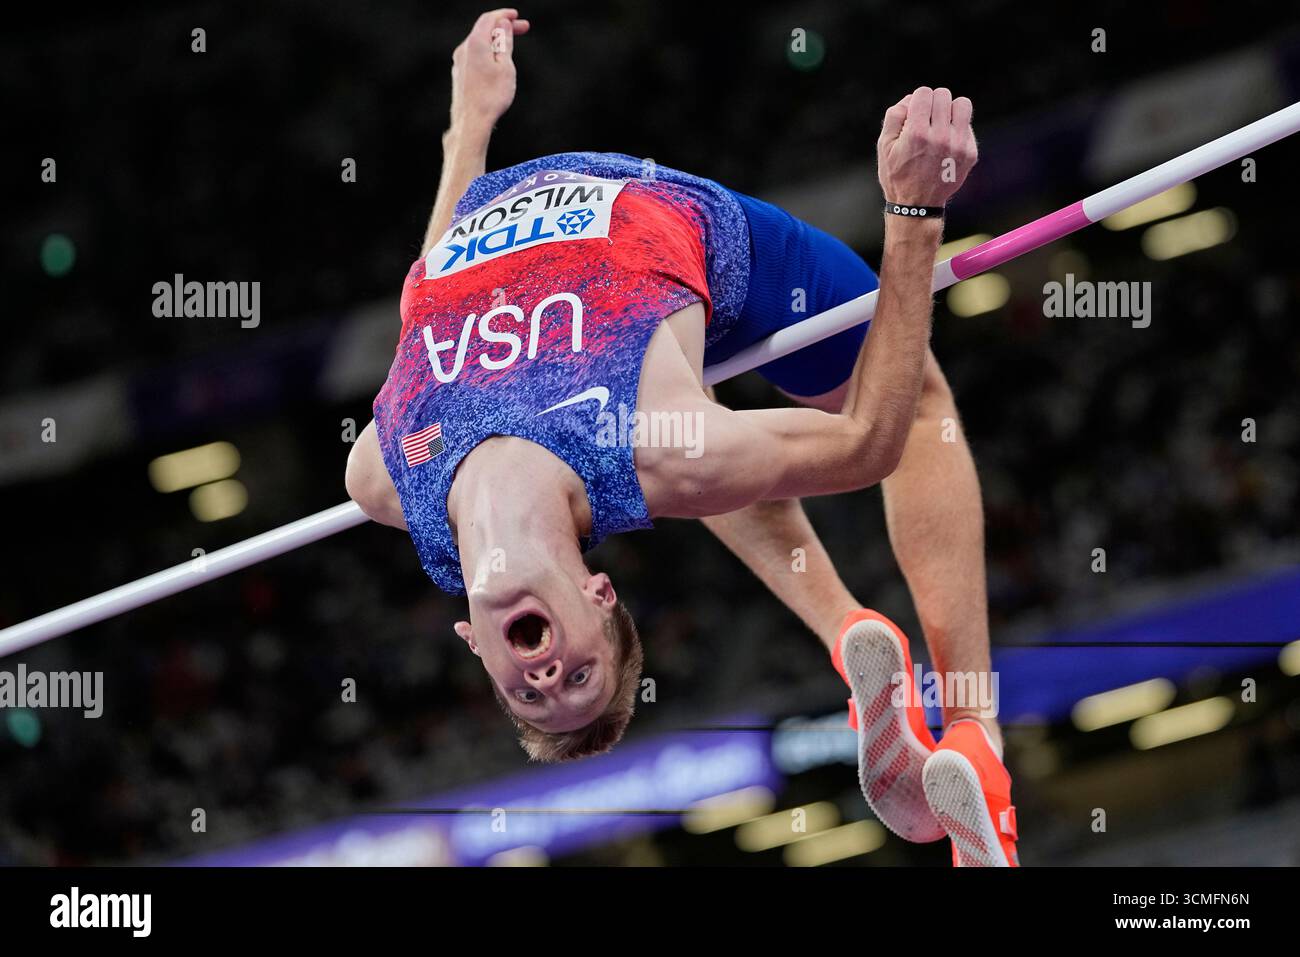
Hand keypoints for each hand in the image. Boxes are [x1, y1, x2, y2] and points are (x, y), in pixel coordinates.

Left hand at [449, 9, 530, 136]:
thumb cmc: (491, 96)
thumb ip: (504, 43)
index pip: (489, 19)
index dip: (504, 15)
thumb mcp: (505, 67)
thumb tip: (503, 25)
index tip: (517, 16)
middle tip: (523, 28)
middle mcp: (463, 49)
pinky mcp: (459, 75)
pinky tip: (497, 63)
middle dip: (503, 27)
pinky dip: (487, 53)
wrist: (471, 122)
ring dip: (496, 41)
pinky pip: (474, 56)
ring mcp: (459, 62)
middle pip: (484, 30)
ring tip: (512, 47)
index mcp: (475, 43)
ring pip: (479, 44)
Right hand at [877, 87, 976, 207]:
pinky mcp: (970, 153)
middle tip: (927, 119)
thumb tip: (911, 98)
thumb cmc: (897, 174)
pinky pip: (968, 125)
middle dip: (932, 103)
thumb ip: (894, 116)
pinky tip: (946, 142)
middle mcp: (940, 137)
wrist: (917, 205)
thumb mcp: (884, 146)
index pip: (924, 93)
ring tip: (941, 123)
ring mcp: (958, 145)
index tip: (914, 114)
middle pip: (943, 95)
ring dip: (950, 109)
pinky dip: (957, 128)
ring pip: (962, 104)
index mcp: (917, 133)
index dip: (916, 100)